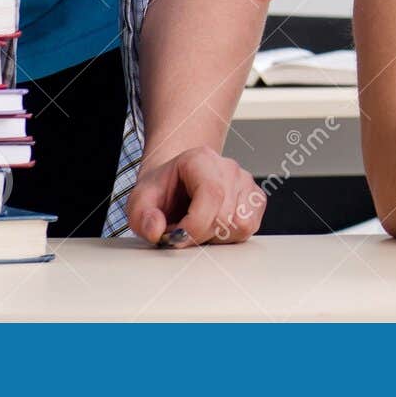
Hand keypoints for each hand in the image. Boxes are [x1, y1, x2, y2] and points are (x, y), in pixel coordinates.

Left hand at [126, 146, 265, 246]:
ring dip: (215, 236)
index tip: (176, 237)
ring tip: (198, 226)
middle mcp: (228, 167)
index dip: (195, 225)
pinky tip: (213, 227)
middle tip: (181, 231)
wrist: (177, 182)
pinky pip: (250, 227)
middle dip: (200, 235)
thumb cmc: (163, 189)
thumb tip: (156, 230)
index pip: (211, 194)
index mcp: (201, 159)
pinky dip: (230, 236)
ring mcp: (245, 182)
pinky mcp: (256, 199)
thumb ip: (142, 217)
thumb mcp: (140, 200)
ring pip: (240, 224)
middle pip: (225, 215)